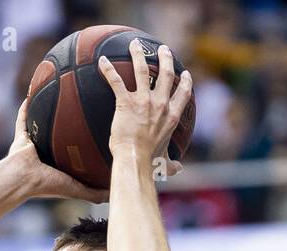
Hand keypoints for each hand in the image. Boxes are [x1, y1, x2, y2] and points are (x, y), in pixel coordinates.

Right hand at [7, 100, 109, 202]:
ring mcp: (32, 145)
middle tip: (83, 106)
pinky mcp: (20, 137)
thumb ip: (96, 193)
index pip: (73, 153)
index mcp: (58, 166)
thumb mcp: (77, 189)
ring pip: (41, 124)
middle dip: (69, 122)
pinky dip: (26, 107)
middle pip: (59, 134)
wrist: (23, 180)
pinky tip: (33, 91)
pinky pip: (23, 118)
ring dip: (47, 110)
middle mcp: (45, 154)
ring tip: (58, 93)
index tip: (99, 128)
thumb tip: (117, 191)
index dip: (84, 141)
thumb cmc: (48, 185)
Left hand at [97, 41, 190, 175]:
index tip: (184, 74)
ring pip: (142, 69)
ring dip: (139, 54)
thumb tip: (178, 170)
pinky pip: (115, 81)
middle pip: (166, 74)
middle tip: (164, 50)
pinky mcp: (125, 102)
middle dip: (166, 59)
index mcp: (172, 116)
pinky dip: (108, 69)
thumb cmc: (149, 163)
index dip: (185, 82)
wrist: (135, 160)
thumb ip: (172, 164)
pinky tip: (101, 61)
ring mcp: (144, 101)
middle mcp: (161, 103)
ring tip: (135, 44)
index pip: (183, 93)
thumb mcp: (164, 163)